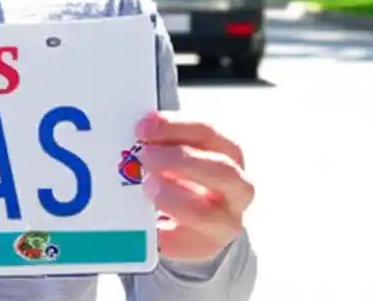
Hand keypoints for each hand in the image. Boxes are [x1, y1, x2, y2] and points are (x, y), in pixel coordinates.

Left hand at [134, 111, 253, 262]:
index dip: (174, 127)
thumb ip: (162, 140)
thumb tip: (134, 131)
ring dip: (170, 197)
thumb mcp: (180, 151)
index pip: (207, 132)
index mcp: (229, 152)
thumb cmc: (184, 174)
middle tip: (145, 156)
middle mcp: (237, 187)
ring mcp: (225, 220)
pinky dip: (160, 230)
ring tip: (147, 187)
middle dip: (179, 160)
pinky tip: (145, 220)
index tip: (143, 127)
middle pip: (219, 170)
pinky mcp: (206, 245)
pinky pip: (181, 240)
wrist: (199, 220)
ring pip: (204, 212)